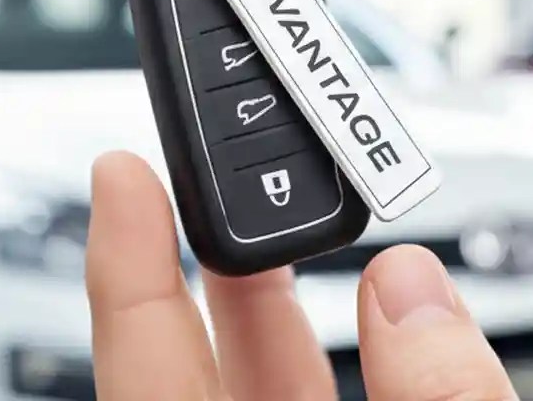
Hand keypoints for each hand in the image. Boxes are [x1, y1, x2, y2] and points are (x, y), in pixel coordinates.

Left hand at [87, 151, 517, 400]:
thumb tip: (412, 290)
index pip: (146, 363)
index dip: (126, 260)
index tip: (119, 169)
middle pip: (199, 356)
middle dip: (220, 246)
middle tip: (235, 155)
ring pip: (263, 381)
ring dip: (283, 294)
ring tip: (304, 203)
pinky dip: (353, 351)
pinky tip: (380, 307)